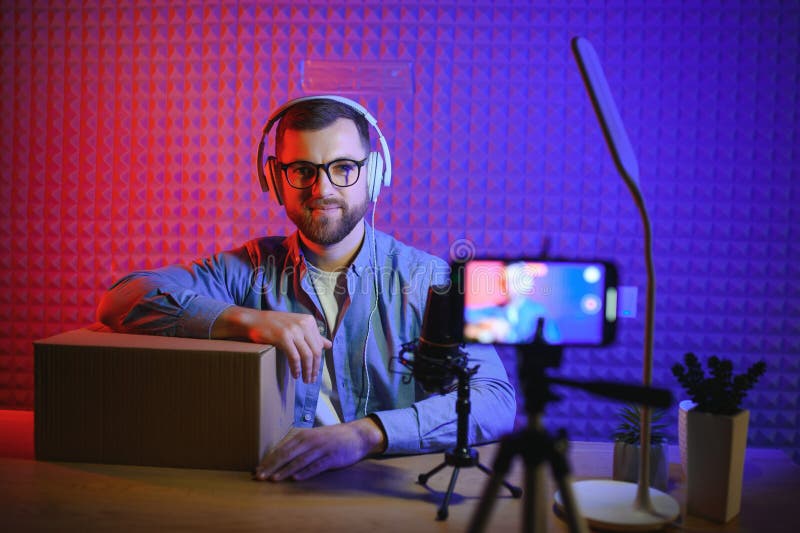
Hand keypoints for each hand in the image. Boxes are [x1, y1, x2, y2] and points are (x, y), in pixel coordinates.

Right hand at [212, 307, 331, 382]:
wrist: (253, 320)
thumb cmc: (274, 325)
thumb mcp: (296, 326)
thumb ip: (313, 335)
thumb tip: (329, 345)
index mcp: (309, 321)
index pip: (319, 345)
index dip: (318, 361)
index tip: (314, 372)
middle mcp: (303, 324)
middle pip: (315, 351)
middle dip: (314, 368)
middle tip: (310, 380)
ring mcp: (293, 329)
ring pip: (307, 355)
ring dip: (307, 371)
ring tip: (305, 380)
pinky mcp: (283, 337)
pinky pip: (295, 357)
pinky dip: (296, 368)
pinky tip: (295, 375)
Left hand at [254, 417, 386, 481]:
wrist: (357, 435)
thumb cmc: (333, 438)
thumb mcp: (314, 437)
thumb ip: (299, 446)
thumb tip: (279, 457)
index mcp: (303, 435)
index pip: (281, 449)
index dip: (268, 460)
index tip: (257, 470)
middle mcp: (310, 440)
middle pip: (287, 454)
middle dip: (271, 466)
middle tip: (259, 477)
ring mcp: (321, 448)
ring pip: (299, 461)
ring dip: (285, 471)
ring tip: (274, 479)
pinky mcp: (332, 457)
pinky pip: (316, 466)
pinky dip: (305, 472)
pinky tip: (296, 479)